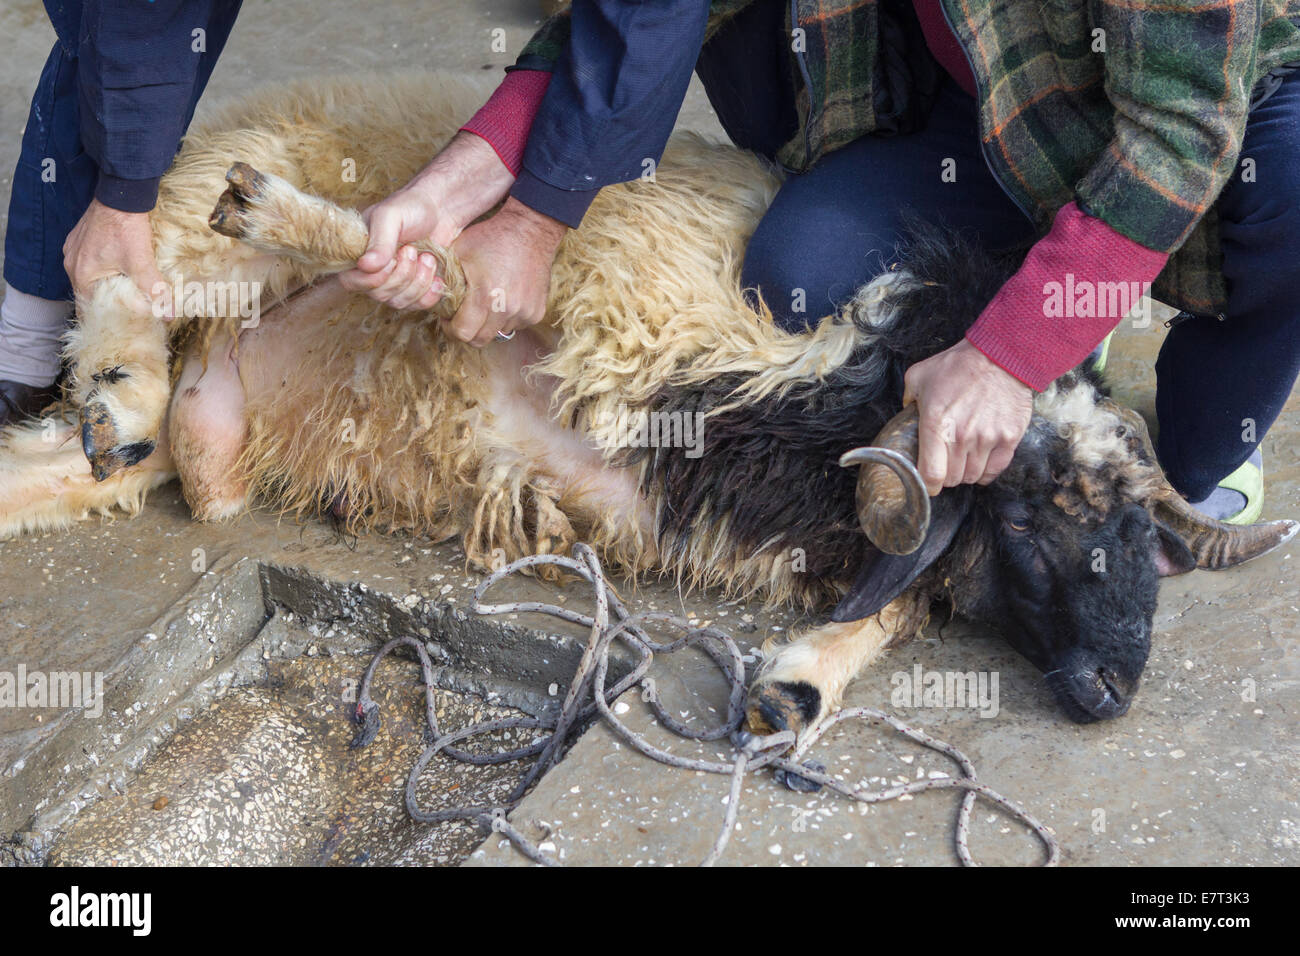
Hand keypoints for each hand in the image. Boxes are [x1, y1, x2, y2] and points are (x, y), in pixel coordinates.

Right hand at [63, 199, 169, 316]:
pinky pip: (90, 262)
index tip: (122, 325)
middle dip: (108, 304)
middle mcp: (71, 264)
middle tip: (129, 312)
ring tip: (127, 295)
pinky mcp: (81, 240)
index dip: (105, 319)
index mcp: (80, 274)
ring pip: (91, 278)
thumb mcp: (141, 263)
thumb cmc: (126, 228)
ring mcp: (74, 250)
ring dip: (107, 287)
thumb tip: (167, 315)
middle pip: (89, 294)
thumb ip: (154, 290)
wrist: (121, 193)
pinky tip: (120, 272)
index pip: (88, 309)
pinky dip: (104, 271)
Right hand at [338, 131, 514, 309]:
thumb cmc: (411, 207)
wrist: (440, 210)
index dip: (373, 278)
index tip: (394, 257)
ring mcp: (393, 283)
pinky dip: (430, 294)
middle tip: (412, 249)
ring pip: (398, 302)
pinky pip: (417, 305)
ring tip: (427, 256)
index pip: (350, 281)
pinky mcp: (414, 290)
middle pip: (379, 294)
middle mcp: (371, 271)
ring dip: (419, 281)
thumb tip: (365, 266)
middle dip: (402, 274)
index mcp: (357, 252)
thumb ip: (379, 241)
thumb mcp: (391, 217)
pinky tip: (438, 277)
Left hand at [446, 197, 567, 346]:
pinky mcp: (536, 313)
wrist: (530, 229)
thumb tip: (431, 295)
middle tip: (461, 315)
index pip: (462, 333)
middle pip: (480, 340)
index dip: (450, 328)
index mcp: (485, 296)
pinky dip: (505, 318)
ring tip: (483, 302)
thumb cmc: (491, 237)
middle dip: (467, 331)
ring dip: (487, 324)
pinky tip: (502, 298)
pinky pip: (515, 325)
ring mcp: (524, 313)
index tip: (447, 318)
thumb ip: (444, 278)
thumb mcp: (459, 252)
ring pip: (498, 333)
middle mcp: (507, 309)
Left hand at [902, 338, 1033, 495]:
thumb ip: (907, 401)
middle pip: (952, 479)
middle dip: (946, 476)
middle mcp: (962, 436)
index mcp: (935, 423)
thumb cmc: (958, 365)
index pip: (931, 475)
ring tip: (962, 458)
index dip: (927, 485)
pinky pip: (994, 471)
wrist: (1001, 355)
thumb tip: (905, 417)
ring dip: (965, 473)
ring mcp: (988, 438)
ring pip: (972, 476)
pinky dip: (986, 472)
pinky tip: (980, 461)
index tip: (927, 481)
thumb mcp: (919, 376)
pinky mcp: (1009, 438)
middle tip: (945, 463)